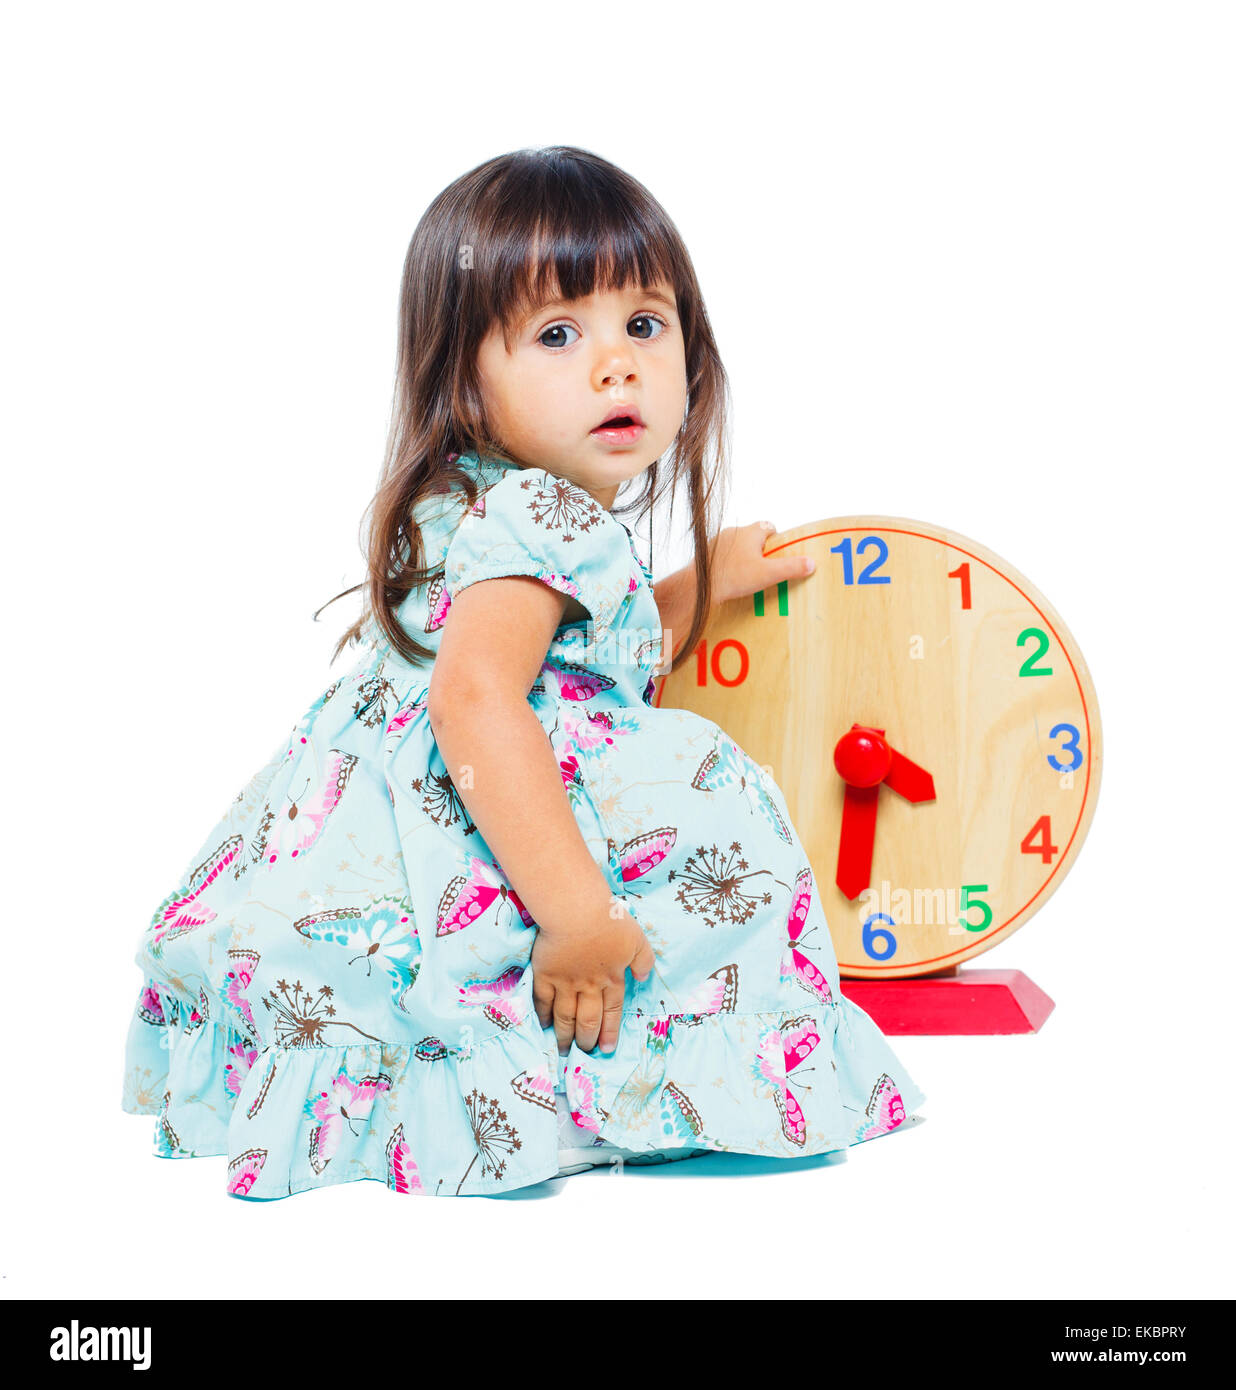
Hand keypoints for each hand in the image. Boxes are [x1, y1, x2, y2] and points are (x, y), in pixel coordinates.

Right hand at [531, 901, 654, 1055]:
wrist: (576, 911)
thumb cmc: (609, 921)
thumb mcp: (637, 939)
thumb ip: (643, 961)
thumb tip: (642, 979)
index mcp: (612, 978)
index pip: (612, 1011)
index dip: (610, 1031)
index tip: (607, 1049)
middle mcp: (589, 987)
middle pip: (588, 1019)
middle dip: (587, 1039)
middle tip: (584, 1052)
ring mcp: (565, 983)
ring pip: (565, 1016)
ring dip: (565, 1035)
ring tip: (563, 1049)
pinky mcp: (545, 975)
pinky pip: (543, 1001)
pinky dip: (543, 1016)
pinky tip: (543, 1026)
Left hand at [709, 521, 814, 605]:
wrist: (699, 586)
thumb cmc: (733, 577)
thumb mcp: (767, 574)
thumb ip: (790, 568)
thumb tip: (812, 563)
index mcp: (750, 532)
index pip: (769, 527)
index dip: (775, 540)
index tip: (776, 555)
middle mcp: (733, 531)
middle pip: (753, 536)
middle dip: (759, 549)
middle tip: (763, 567)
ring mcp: (717, 541)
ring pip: (736, 544)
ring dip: (742, 555)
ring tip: (745, 575)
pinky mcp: (706, 553)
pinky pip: (722, 554)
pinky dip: (727, 563)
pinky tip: (729, 578)